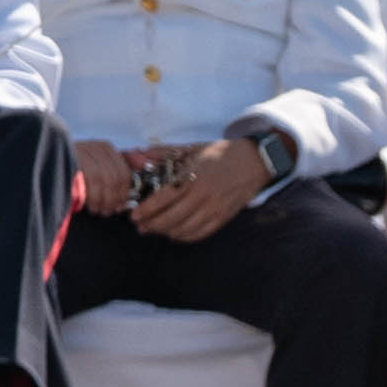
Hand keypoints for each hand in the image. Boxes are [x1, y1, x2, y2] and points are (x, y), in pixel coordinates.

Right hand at [67, 138, 142, 218]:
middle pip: (115, 177)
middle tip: (110, 211)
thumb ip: (122, 167)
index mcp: (105, 147)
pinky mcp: (73, 159)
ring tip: (100, 211)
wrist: (46, 167)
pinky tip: (91, 207)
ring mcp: (83, 151)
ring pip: (104, 180)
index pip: (124, 172)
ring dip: (104, 200)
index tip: (121, 205)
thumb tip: (145, 163)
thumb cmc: (76, 173)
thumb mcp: (100, 169)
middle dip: (115, 198)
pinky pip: (91, 181)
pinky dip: (94, 198)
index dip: (124, 192)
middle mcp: (95, 146)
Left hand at [130, 134, 274, 243]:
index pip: (163, 198)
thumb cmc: (218, 153)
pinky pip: (200, 234)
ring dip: (166, 232)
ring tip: (154, 230)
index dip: (146, 210)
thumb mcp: (191, 149)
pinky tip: (174, 234)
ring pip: (185, 229)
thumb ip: (164, 153)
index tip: (134, 215)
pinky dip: (184, 237)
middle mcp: (203, 194)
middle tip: (140, 226)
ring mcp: (214, 208)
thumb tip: (139, 152)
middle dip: (152, 225)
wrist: (253, 161)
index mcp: (192, 176)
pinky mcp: (223, 217)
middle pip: (171, 218)